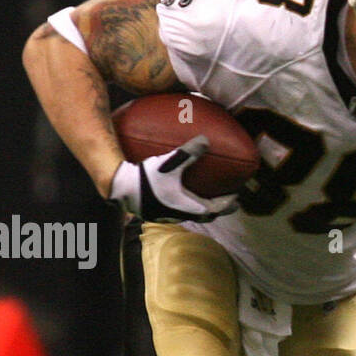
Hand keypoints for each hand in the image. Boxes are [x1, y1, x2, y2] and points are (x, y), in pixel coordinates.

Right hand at [109, 136, 237, 220]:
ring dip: (201, 207)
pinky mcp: (155, 213)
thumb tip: (206, 140)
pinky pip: (177, 210)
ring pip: (190, 215)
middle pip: (205, 215)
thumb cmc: (147, 178)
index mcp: (188, 207)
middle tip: (226, 200)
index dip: (227, 204)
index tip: (235, 197)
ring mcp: (166, 216)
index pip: (215, 209)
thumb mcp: (170, 163)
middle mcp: (179, 215)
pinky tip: (178, 194)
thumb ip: (189, 153)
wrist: (120, 189)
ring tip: (205, 197)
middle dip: (217, 208)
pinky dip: (186, 204)